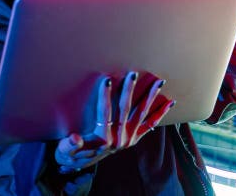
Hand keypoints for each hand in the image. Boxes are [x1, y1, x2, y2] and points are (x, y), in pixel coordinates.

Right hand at [54, 71, 174, 173]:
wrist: (81, 162)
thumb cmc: (72, 152)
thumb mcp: (65, 150)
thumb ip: (69, 145)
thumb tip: (74, 138)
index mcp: (103, 138)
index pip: (104, 114)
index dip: (104, 96)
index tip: (106, 79)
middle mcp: (119, 138)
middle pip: (125, 110)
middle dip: (129, 90)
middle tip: (132, 74)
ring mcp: (130, 138)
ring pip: (142, 114)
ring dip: (150, 97)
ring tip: (159, 82)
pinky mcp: (136, 138)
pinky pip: (151, 124)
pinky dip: (160, 113)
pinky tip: (170, 102)